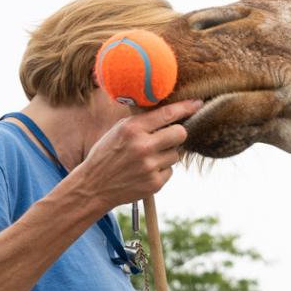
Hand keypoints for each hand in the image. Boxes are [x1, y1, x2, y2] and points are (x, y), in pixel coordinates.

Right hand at [73, 99, 202, 209]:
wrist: (93, 186)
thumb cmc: (107, 154)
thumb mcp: (118, 130)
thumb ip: (142, 121)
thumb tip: (170, 110)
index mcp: (132, 129)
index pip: (167, 114)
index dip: (186, 108)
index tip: (197, 104)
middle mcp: (142, 146)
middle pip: (180, 134)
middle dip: (177, 133)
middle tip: (167, 137)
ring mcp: (150, 167)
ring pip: (175, 154)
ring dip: (166, 154)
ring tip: (146, 158)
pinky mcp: (155, 183)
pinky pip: (170, 171)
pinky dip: (161, 170)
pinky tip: (144, 172)